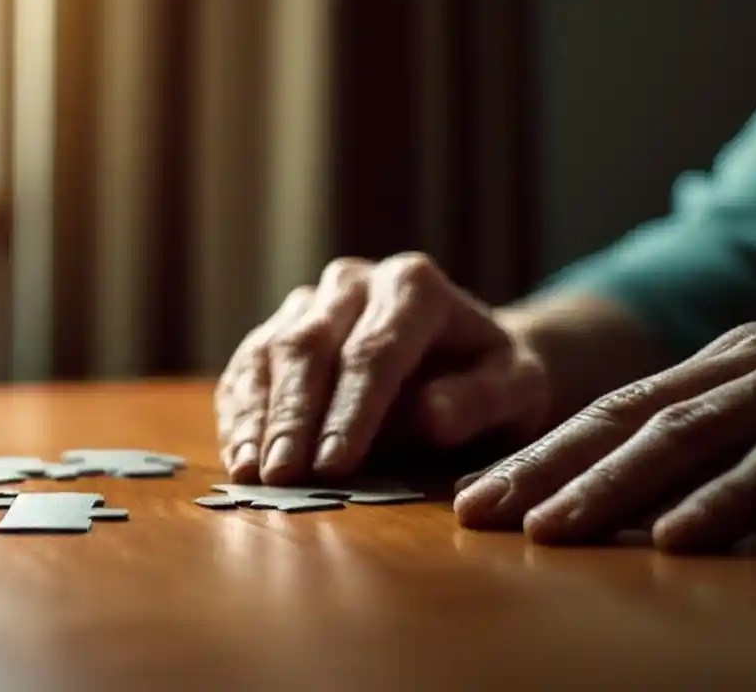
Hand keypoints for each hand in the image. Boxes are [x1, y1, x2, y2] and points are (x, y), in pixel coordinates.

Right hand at [215, 253, 548, 483]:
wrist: (461, 358)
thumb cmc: (490, 378)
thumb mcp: (516, 390)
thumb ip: (481, 400)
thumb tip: (430, 414)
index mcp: (413, 285)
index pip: (375, 350)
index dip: (351, 411)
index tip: (335, 465)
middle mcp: (353, 281)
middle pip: (310, 346)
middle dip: (293, 417)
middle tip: (283, 474)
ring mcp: (309, 301)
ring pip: (269, 352)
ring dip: (257, 417)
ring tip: (251, 471)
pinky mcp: (277, 327)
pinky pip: (247, 366)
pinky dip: (240, 414)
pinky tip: (239, 457)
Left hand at [455, 323, 755, 553]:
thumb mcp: (750, 428)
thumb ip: (686, 461)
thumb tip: (576, 511)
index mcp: (715, 371)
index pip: (608, 415)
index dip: (537, 457)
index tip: (468, 497)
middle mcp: (737, 372)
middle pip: (622, 418)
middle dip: (541, 468)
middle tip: (472, 510)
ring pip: (677, 434)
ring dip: (605, 485)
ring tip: (540, 529)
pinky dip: (715, 502)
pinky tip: (668, 538)